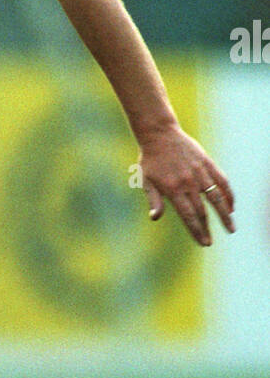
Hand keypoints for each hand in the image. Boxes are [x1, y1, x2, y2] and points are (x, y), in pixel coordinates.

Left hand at [139, 126, 234, 246]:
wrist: (159, 134)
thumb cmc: (150, 160)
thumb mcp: (146, 180)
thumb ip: (154, 199)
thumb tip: (155, 218)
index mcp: (173, 189)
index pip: (188, 215)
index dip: (197, 230)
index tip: (204, 242)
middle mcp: (188, 182)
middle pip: (202, 210)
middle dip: (207, 228)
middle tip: (210, 242)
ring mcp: (199, 172)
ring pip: (217, 197)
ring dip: (225, 214)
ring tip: (231, 228)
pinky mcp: (207, 163)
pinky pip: (222, 181)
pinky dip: (228, 194)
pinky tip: (231, 206)